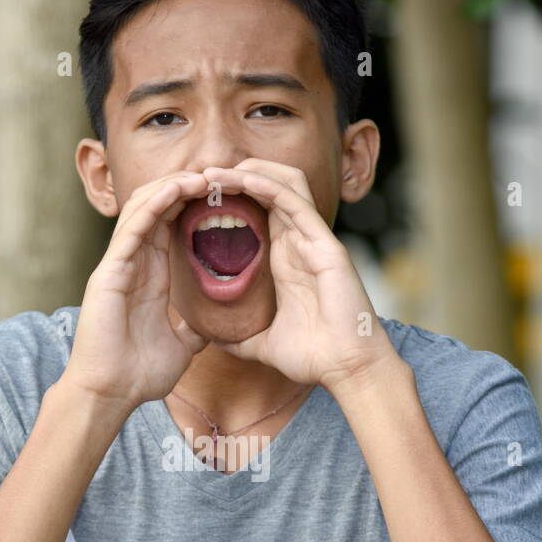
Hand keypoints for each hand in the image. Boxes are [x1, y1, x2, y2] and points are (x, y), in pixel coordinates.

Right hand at [64, 171, 211, 410]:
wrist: (111, 394)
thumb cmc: (138, 373)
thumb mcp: (180, 346)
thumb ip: (192, 329)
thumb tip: (213, 327)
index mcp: (149, 275)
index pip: (170, 224)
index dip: (192, 203)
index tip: (222, 192)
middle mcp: (133, 263)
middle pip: (156, 207)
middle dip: (185, 186)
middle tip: (217, 174)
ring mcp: (119, 264)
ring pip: (142, 208)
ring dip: (171, 186)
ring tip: (201, 174)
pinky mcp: (109, 272)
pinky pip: (133, 227)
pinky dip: (155, 204)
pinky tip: (177, 189)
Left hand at [202, 159, 400, 392]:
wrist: (346, 370)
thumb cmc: (314, 356)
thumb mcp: (263, 344)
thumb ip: (240, 337)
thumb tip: (213, 339)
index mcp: (285, 257)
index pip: (259, 209)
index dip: (231, 195)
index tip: (196, 195)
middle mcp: (299, 241)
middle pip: (271, 185)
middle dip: (236, 173)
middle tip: (200, 176)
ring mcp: (314, 240)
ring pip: (284, 183)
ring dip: (248, 171)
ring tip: (213, 172)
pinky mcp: (325, 244)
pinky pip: (295, 202)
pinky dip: (267, 186)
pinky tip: (241, 179)